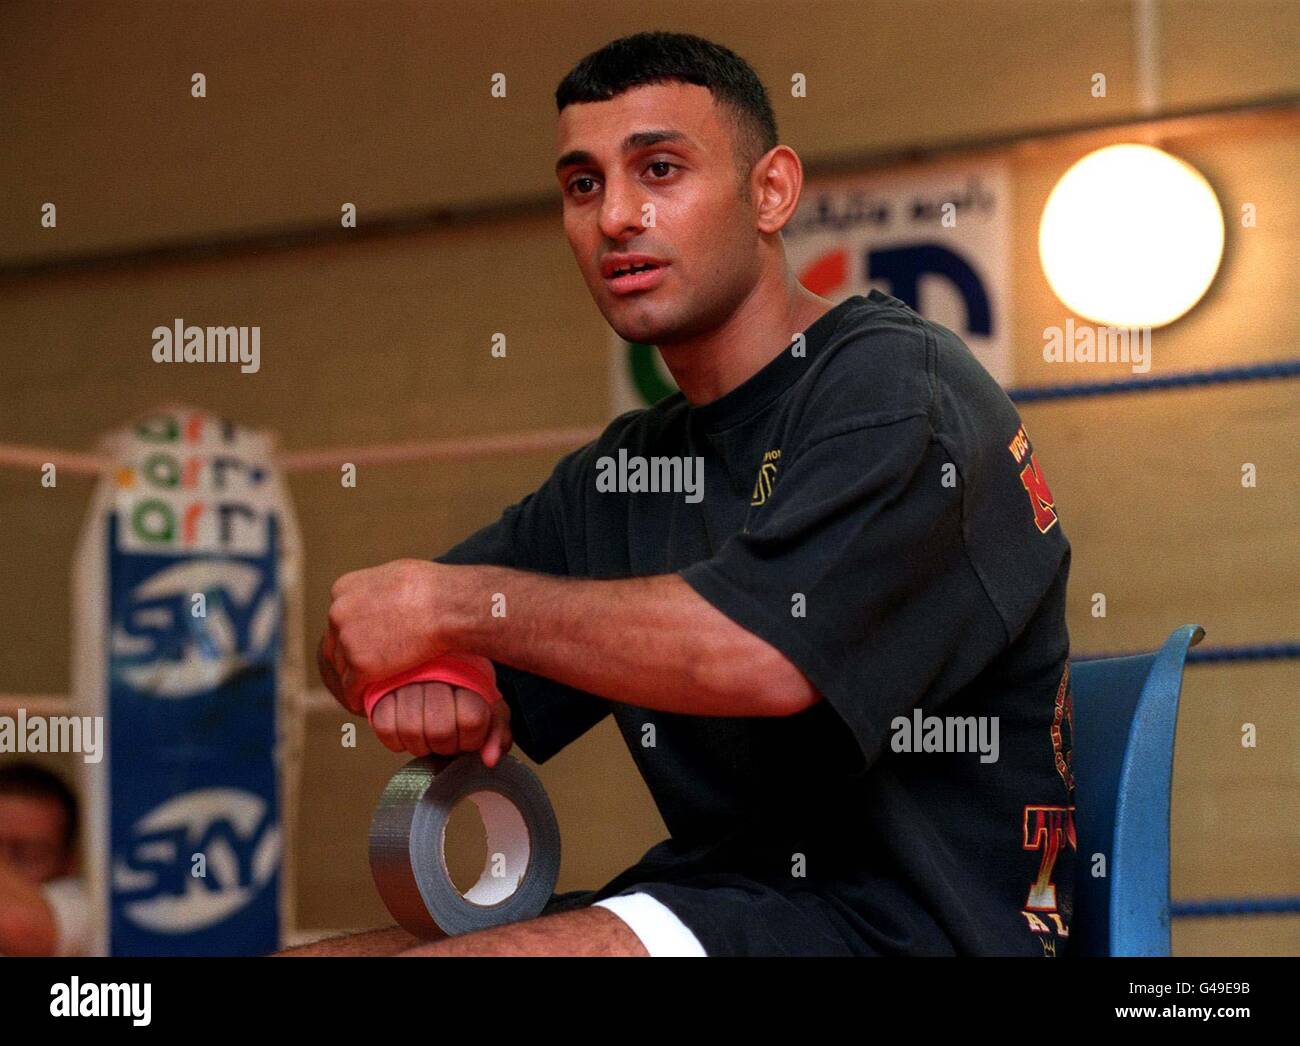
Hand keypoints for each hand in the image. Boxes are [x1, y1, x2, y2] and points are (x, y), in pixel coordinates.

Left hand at [324, 559, 459, 707]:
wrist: (446, 606)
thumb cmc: (433, 588)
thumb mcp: (395, 575)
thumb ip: (378, 590)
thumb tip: (383, 598)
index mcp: (344, 589)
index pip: (338, 619)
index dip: (353, 636)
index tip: (365, 648)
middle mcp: (338, 613)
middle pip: (335, 644)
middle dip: (349, 659)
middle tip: (365, 672)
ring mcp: (347, 640)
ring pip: (342, 669)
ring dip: (353, 680)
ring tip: (366, 690)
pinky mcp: (360, 666)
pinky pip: (351, 689)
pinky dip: (357, 698)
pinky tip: (366, 705)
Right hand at [369, 681, 512, 766]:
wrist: (431, 668)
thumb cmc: (464, 693)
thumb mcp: (489, 708)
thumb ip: (497, 733)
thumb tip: (490, 759)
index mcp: (467, 676)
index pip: (471, 719)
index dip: (470, 739)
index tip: (468, 736)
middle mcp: (434, 674)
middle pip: (440, 730)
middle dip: (446, 745)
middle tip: (447, 737)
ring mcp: (403, 682)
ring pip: (412, 732)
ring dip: (422, 744)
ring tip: (427, 733)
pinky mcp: (378, 693)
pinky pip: (385, 730)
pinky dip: (398, 740)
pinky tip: (407, 730)